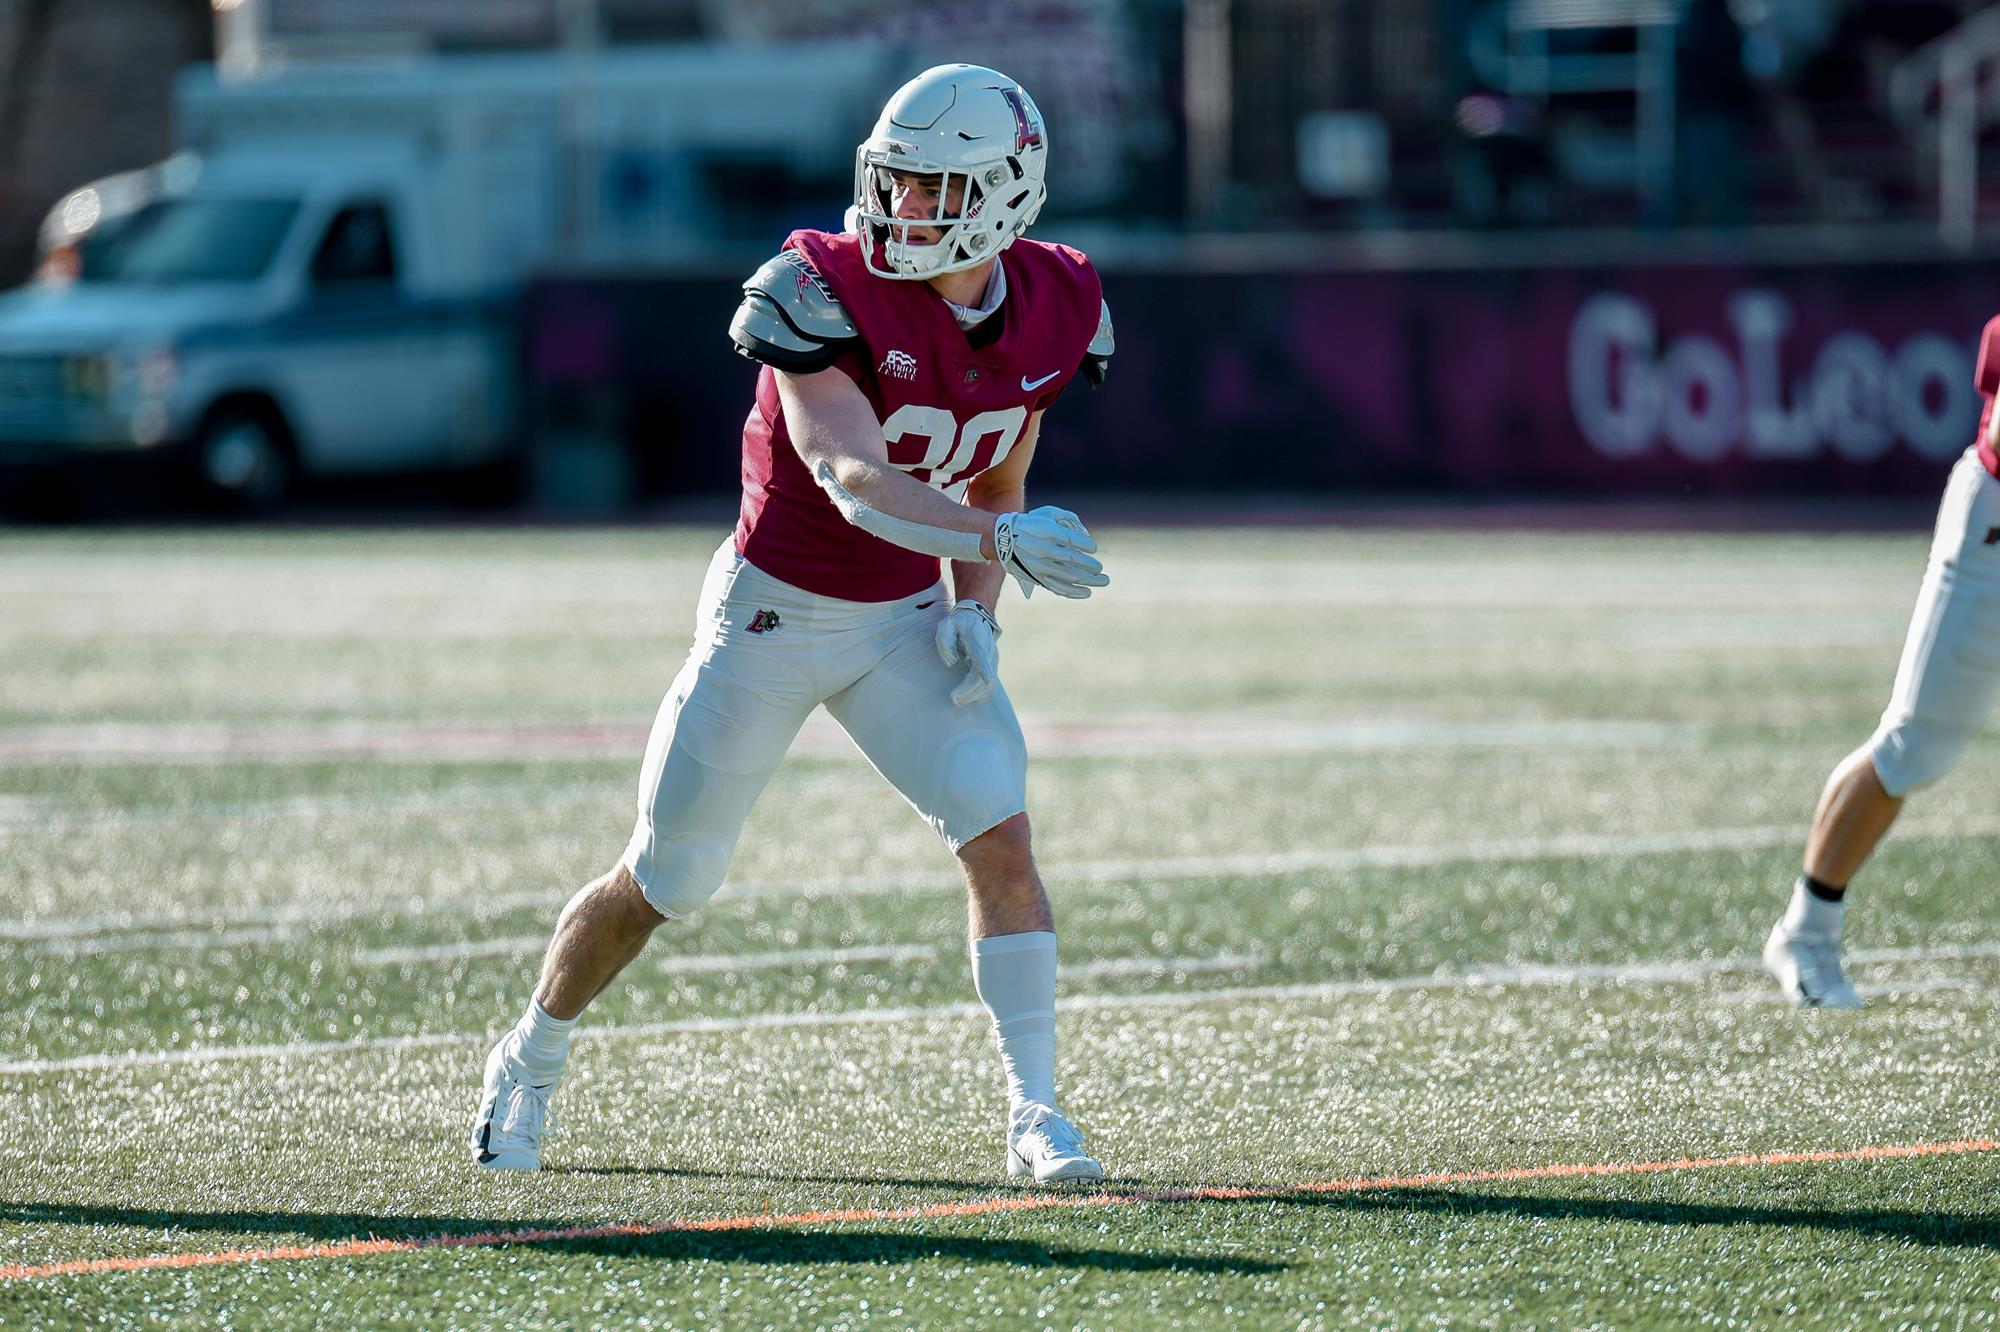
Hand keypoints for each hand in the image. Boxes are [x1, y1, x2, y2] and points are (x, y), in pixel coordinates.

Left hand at [934, 600, 1001, 705]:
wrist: (978, 618)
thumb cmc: (960, 622)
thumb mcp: (947, 624)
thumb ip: (945, 640)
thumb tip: (952, 662)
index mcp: (979, 642)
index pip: (984, 657)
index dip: (986, 670)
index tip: (986, 681)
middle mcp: (989, 653)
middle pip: (985, 677)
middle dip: (970, 690)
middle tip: (953, 699)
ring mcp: (992, 662)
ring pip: (988, 685)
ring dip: (973, 695)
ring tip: (956, 700)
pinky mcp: (990, 668)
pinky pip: (987, 686)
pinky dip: (977, 694)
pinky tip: (964, 697)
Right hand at [992, 507, 1106, 599]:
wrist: (1003, 539)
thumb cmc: (1032, 523)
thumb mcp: (1049, 513)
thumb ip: (1070, 520)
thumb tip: (1086, 536)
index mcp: (1046, 532)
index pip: (1071, 540)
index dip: (1086, 545)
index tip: (1093, 548)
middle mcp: (1043, 550)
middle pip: (1072, 560)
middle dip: (1091, 566)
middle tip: (1101, 569)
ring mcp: (1040, 566)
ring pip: (1068, 576)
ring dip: (1089, 580)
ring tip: (1103, 581)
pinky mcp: (1037, 577)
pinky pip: (1057, 588)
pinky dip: (1074, 592)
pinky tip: (1087, 592)